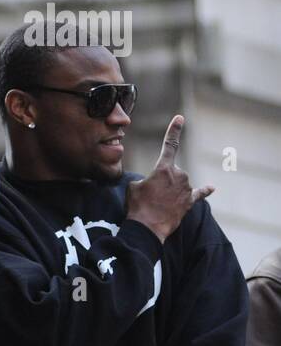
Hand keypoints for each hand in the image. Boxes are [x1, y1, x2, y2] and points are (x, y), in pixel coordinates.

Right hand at [125, 115, 212, 241]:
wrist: (147, 227)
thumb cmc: (137, 205)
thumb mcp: (133, 186)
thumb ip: (144, 179)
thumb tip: (149, 183)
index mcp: (163, 168)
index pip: (170, 145)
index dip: (174, 130)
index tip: (180, 118)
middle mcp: (179, 175)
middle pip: (172, 171)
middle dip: (163, 179)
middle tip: (151, 194)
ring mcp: (186, 189)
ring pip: (180, 183)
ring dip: (171, 189)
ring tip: (158, 203)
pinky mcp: (190, 202)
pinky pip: (199, 193)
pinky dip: (204, 191)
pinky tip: (212, 188)